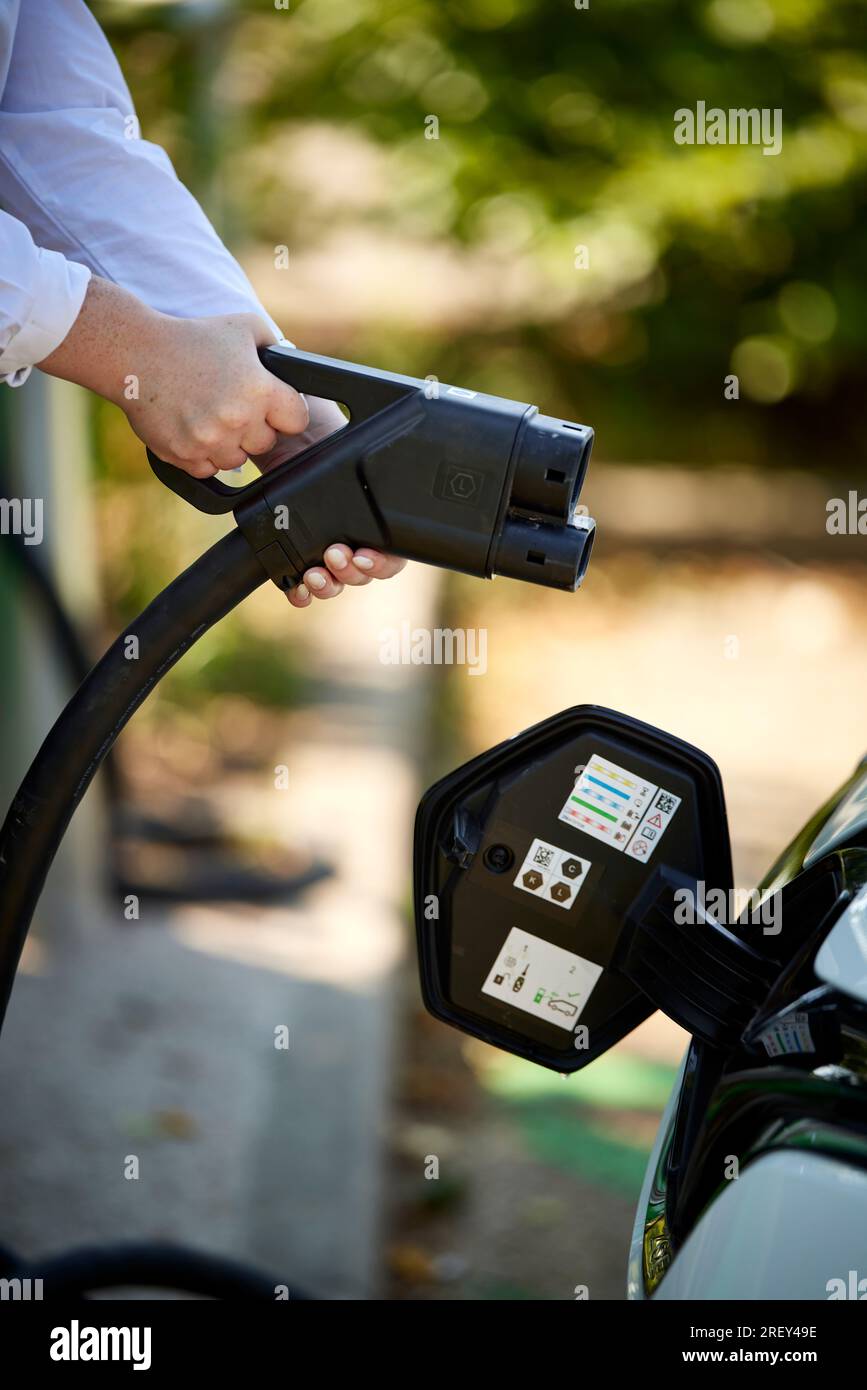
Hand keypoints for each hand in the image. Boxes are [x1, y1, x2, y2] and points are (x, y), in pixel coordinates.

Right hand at [39, 276, 308, 472]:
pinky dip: (203, 454)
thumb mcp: (243, 326)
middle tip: (235, 406)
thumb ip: (274, 345)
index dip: (287, 411)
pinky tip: (194, 428)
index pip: (297, 419)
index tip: (275, 405)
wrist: (136, 355)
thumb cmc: (191, 337)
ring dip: (230, 443)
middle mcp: (238, 420)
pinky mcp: (185, 455)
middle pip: (266, 442)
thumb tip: (292, 363)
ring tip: (212, 416)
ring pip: (237, 459)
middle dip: (256, 427)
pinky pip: (208, 468)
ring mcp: (210, 441)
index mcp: (259, 390)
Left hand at [252, 395, 406, 607]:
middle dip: (352, 572)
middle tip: (336, 555)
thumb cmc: (318, 428)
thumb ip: (370, 437)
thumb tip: (399, 416)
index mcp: (375, 516)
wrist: (277, 432)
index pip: (393, 555)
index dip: (383, 563)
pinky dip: (301, 593)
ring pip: (337, 583)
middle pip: (364, 574)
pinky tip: (296, 587)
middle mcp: (353, 537)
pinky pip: (301, 586)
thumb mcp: (349, 431)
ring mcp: (323, 548)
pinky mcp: (293, 553)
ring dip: (330, 584)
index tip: (365, 554)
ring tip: (315, 572)